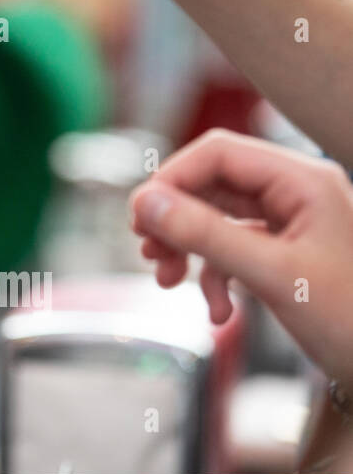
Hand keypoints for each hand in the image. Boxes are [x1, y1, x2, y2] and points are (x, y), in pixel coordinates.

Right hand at [130, 130, 352, 388]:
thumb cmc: (352, 320)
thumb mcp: (271, 274)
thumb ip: (205, 234)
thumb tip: (144, 203)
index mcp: (303, 181)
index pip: (218, 153)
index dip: (171, 179)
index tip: (141, 217)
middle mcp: (295, 192)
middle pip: (210, 184)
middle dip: (175, 220)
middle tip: (149, 251)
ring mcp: (290, 221)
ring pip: (215, 217)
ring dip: (187, 249)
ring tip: (169, 280)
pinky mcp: (284, 251)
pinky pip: (231, 248)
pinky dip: (213, 276)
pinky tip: (219, 310)